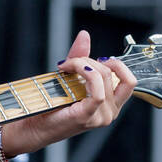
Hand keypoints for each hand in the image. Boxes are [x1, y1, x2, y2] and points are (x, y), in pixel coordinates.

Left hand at [9, 29, 136, 151]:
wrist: (32, 126)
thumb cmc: (51, 105)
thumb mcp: (70, 77)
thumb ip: (80, 57)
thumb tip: (84, 35)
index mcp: (111, 105)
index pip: (129, 81)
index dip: (116, 65)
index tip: (96, 59)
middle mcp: (110, 113)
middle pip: (115, 75)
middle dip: (91, 61)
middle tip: (70, 62)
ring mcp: (101, 117)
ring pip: (103, 77)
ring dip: (82, 64)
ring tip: (65, 66)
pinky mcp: (88, 117)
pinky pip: (97, 91)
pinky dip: (84, 73)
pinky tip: (68, 69)